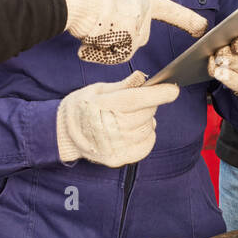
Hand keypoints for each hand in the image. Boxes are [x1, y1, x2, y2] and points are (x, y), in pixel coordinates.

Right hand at [53, 0, 206, 64]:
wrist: (78, 0)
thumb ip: (127, 11)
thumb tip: (123, 27)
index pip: (171, 11)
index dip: (187, 19)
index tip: (202, 26)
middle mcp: (145, 14)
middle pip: (138, 38)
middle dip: (119, 38)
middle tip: (100, 26)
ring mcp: (138, 29)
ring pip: (125, 50)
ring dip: (106, 45)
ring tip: (92, 30)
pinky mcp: (129, 42)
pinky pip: (114, 56)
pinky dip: (100, 52)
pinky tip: (90, 39)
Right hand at [56, 71, 179, 166]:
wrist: (64, 133)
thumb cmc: (83, 106)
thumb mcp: (98, 90)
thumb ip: (123, 86)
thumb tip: (143, 78)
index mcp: (102, 105)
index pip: (137, 99)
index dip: (158, 94)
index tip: (173, 89)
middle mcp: (107, 127)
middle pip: (146, 114)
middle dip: (150, 104)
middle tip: (140, 101)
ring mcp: (113, 146)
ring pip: (148, 129)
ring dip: (148, 120)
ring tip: (135, 116)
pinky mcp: (117, 159)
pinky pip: (145, 146)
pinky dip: (147, 136)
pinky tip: (136, 130)